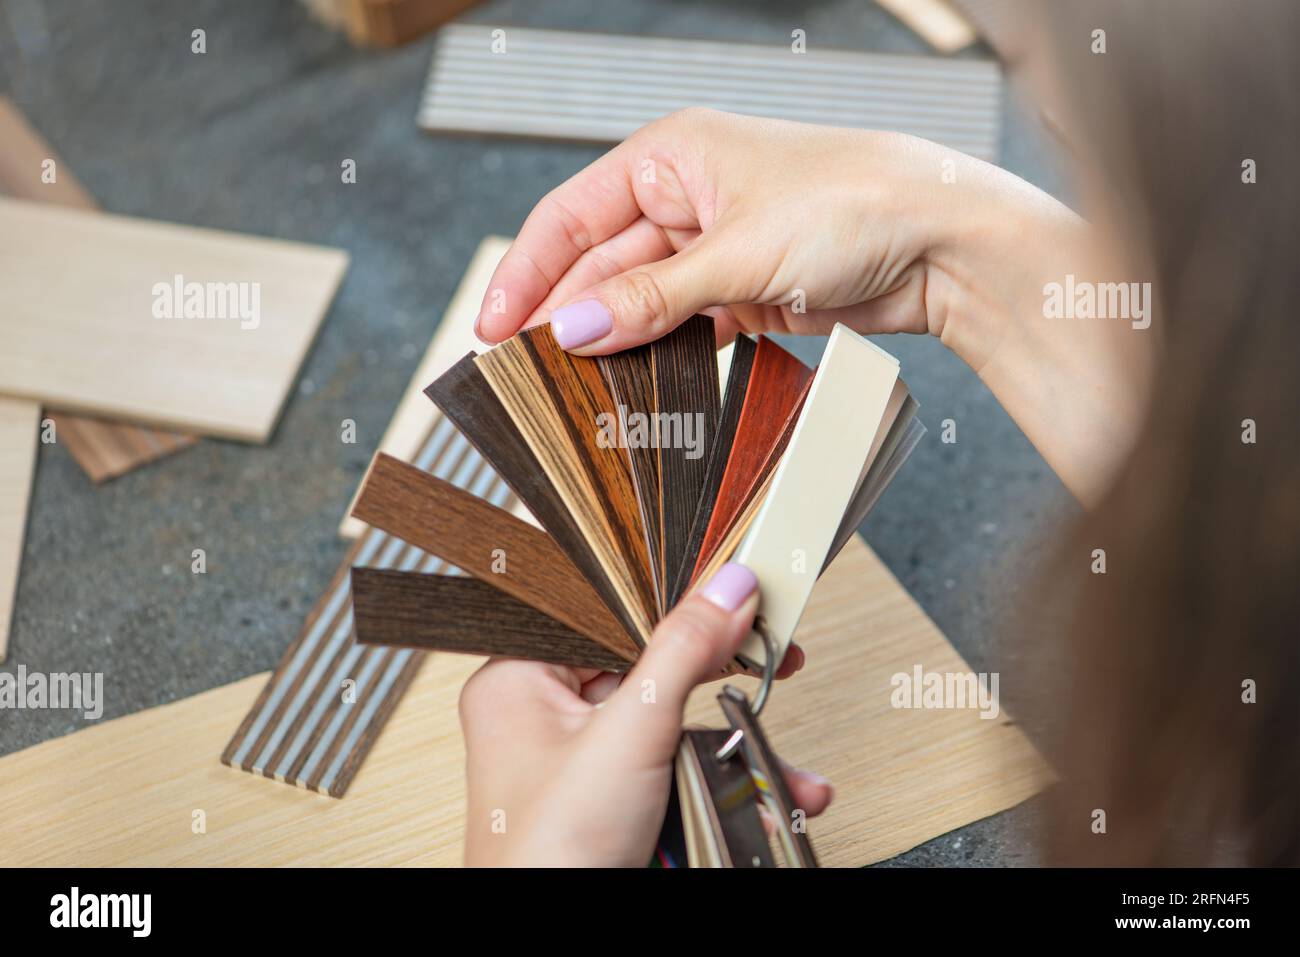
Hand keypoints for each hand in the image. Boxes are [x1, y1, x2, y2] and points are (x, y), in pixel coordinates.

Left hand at [459, 562, 832, 866]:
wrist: (550, 951)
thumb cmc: (546, 858)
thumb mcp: (627, 735)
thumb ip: (683, 654)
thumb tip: (726, 589)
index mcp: (518, 677)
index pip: (608, 610)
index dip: (675, 600)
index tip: (734, 593)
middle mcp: (545, 713)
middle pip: (648, 666)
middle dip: (721, 684)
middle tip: (771, 660)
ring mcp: (581, 762)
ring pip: (670, 723)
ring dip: (734, 747)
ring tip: (781, 770)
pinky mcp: (612, 801)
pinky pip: (673, 768)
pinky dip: (721, 782)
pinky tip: (766, 797)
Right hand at [476, 107, 1069, 363]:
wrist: (945, 242)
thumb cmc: (854, 203)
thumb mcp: (735, 253)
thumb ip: (648, 298)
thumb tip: (569, 331)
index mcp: (672, 154)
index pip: (571, 215)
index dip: (526, 272)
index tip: (492, 325)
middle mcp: (688, 195)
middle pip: (601, 263)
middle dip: (566, 316)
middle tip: (526, 372)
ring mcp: (716, 246)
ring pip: (640, 300)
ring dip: (612, 341)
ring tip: (575, 388)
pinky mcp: (744, 289)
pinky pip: (681, 324)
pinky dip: (659, 353)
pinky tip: (635, 383)